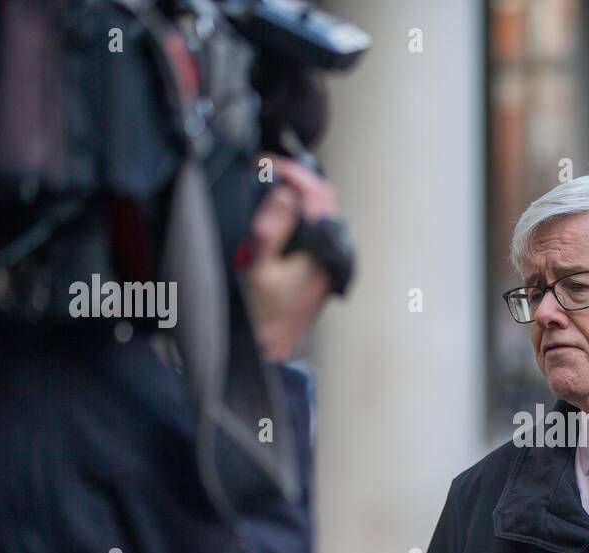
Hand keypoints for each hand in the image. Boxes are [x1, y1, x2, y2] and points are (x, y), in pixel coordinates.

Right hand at [244, 155, 341, 362]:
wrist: (269, 351)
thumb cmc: (263, 315)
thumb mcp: (259, 267)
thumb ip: (273, 227)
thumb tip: (287, 193)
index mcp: (321, 249)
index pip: (319, 195)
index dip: (294, 173)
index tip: (268, 164)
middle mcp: (330, 254)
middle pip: (325, 201)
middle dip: (298, 179)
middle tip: (268, 169)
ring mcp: (326, 262)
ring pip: (321, 215)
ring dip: (298, 195)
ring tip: (270, 184)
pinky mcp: (317, 270)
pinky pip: (314, 231)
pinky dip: (298, 214)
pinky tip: (278, 212)